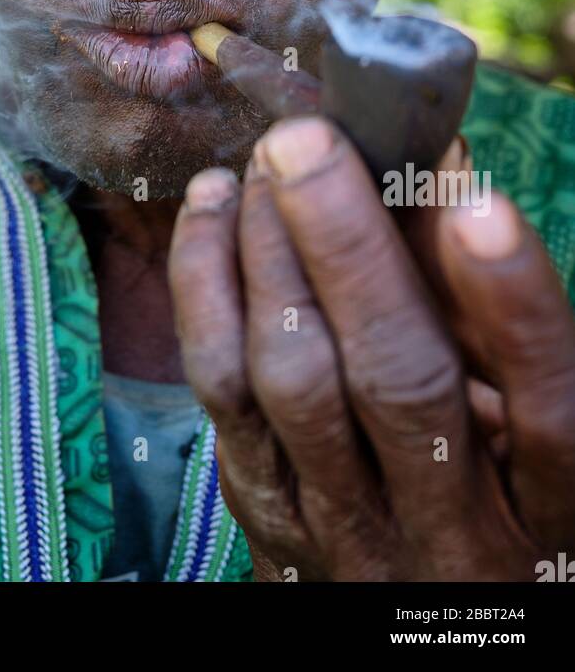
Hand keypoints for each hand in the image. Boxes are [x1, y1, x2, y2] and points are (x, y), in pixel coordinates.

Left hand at [168, 116, 574, 580]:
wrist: (425, 606)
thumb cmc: (493, 479)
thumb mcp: (516, 407)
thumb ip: (485, 301)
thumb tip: (440, 163)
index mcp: (548, 514)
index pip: (548, 416)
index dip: (514, 310)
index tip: (479, 207)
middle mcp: (450, 533)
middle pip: (398, 386)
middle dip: (347, 250)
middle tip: (307, 142)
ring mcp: (349, 530)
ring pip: (295, 385)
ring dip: (271, 255)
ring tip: (267, 164)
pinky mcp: (269, 512)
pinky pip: (222, 393)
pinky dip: (207, 286)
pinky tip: (212, 205)